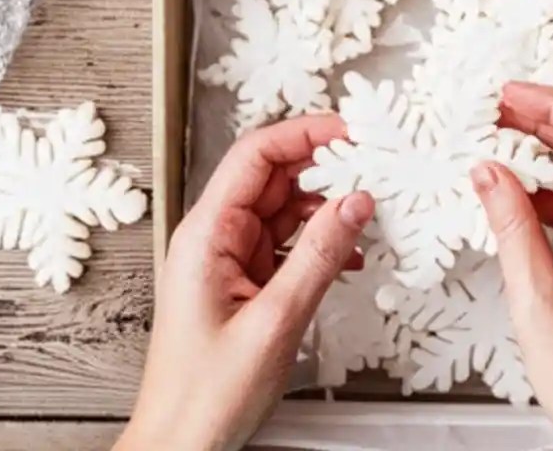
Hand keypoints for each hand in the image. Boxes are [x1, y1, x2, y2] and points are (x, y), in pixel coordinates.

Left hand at [115, 115, 374, 450]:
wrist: (182, 444)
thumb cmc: (204, 395)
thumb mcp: (274, 320)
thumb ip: (318, 256)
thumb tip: (354, 204)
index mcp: (205, 235)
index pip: (254, 155)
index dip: (303, 134)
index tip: (348, 132)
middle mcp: (213, 239)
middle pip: (272, 177)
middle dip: (323, 167)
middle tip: (370, 167)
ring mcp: (228, 260)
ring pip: (284, 210)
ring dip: (326, 208)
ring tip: (367, 213)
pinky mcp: (244, 283)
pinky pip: (287, 244)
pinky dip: (319, 243)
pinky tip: (346, 254)